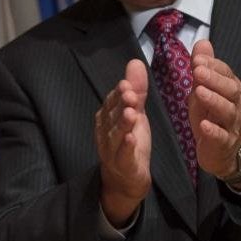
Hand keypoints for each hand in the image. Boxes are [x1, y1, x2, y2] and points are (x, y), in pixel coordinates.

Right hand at [96, 58, 152, 223]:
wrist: (125, 178)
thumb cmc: (129, 142)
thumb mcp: (135, 113)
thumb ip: (135, 90)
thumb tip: (135, 61)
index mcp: (107, 117)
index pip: (111, 102)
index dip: (118, 94)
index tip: (127, 84)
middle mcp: (105, 132)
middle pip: (112, 116)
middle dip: (120, 105)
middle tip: (131, 94)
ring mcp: (111, 150)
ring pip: (116, 135)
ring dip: (122, 124)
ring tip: (132, 114)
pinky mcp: (122, 165)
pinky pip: (123, 156)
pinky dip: (126, 148)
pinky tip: (132, 139)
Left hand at [187, 39, 240, 180]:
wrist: (223, 151)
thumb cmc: (212, 116)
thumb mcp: (204, 89)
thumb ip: (204, 67)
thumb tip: (202, 42)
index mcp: (231, 90)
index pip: (226, 73)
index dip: (213, 65)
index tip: (197, 59)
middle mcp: (235, 105)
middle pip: (230, 90)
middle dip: (214, 79)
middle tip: (198, 70)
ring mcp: (231, 125)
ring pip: (227, 111)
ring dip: (214, 100)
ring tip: (199, 92)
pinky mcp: (224, 143)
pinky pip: (221, 136)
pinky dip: (213, 130)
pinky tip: (204, 125)